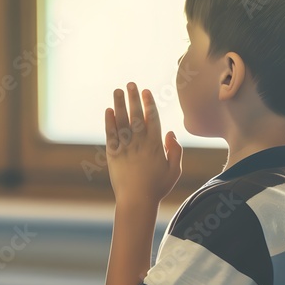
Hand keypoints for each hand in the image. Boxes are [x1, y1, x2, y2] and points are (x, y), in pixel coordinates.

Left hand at [104, 83, 182, 205]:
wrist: (136, 201)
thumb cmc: (157, 187)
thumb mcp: (174, 170)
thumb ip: (175, 150)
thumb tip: (170, 132)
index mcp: (156, 144)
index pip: (152, 118)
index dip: (149, 103)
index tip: (146, 91)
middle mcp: (139, 142)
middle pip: (136, 115)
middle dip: (133, 98)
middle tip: (131, 84)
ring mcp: (125, 147)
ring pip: (122, 121)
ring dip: (119, 104)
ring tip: (118, 91)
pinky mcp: (113, 155)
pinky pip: (110, 134)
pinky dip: (109, 122)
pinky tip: (108, 111)